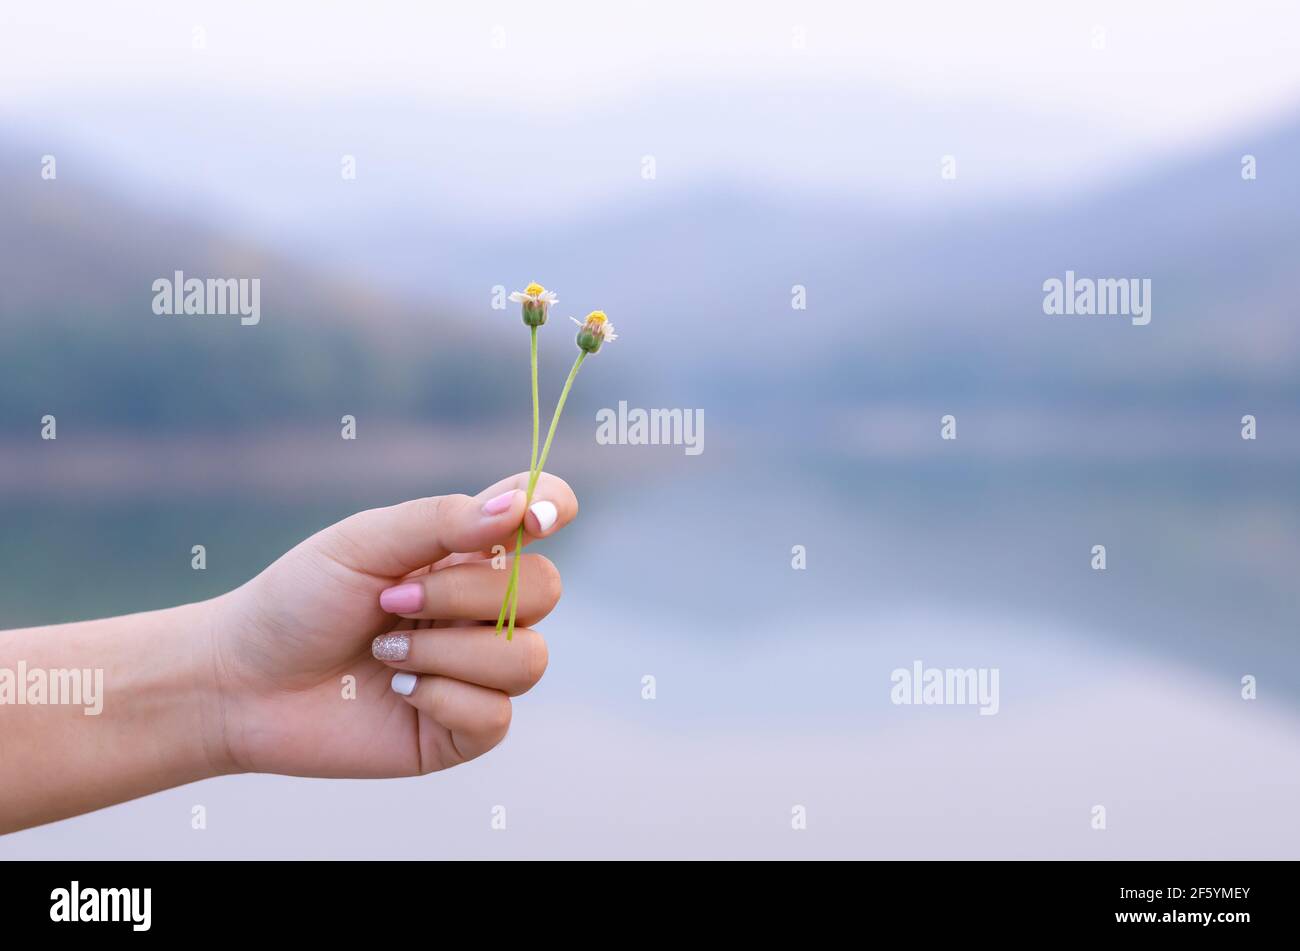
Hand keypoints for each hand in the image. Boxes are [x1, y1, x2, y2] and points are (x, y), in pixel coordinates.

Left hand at [207, 471, 576, 777]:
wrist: (240, 683)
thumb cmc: (297, 602)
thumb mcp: (363, 543)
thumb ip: (442, 520)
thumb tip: (520, 507)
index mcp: (465, 551)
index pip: (542, 512)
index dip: (553, 507)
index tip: (533, 521)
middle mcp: (484, 608)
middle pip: (543, 590)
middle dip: (467, 595)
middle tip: (391, 601)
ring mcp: (478, 670)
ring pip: (528, 658)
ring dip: (447, 653)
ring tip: (384, 654)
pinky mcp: (463, 730)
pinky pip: (497, 715)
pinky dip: (442, 698)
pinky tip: (396, 690)